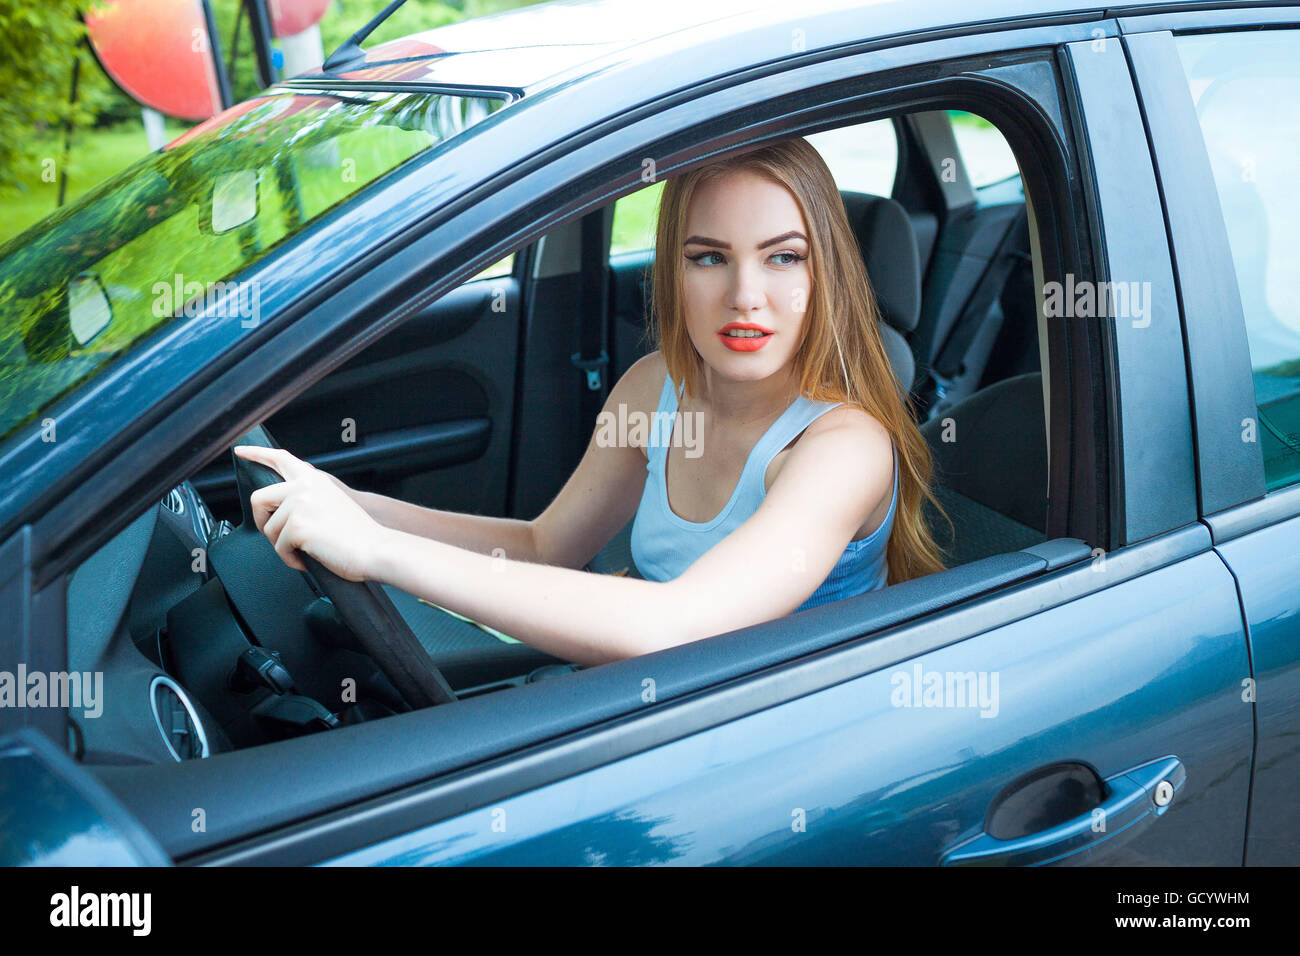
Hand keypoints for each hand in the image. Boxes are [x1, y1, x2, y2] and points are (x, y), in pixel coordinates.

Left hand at [232, 445, 388, 582]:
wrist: (375, 548)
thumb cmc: (358, 533)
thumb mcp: (333, 502)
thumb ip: (308, 497)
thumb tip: (283, 508)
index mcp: (313, 479)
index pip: (279, 458)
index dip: (257, 454)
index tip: (241, 451)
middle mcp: (304, 486)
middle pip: (259, 498)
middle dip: (263, 522)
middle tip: (279, 537)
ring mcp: (299, 504)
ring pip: (269, 529)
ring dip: (283, 546)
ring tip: (306, 551)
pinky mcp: (296, 526)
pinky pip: (278, 547)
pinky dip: (290, 559)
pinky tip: (307, 559)